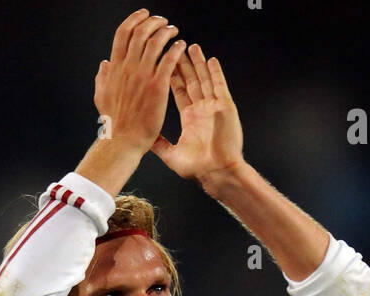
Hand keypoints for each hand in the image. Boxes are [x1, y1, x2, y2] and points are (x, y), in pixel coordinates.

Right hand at [94, 9, 185, 156]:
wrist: (122, 141)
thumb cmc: (114, 124)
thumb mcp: (101, 97)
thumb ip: (102, 78)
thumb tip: (104, 64)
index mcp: (115, 68)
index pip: (123, 33)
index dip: (134, 20)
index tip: (144, 15)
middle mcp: (128, 68)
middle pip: (140, 32)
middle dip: (153, 21)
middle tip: (162, 21)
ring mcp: (143, 76)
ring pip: (156, 41)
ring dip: (166, 31)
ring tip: (173, 31)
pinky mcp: (157, 86)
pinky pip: (169, 59)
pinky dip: (176, 48)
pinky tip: (181, 46)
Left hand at [152, 44, 244, 187]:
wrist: (217, 173)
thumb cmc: (198, 169)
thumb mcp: (172, 155)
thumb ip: (159, 143)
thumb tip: (144, 137)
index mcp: (190, 119)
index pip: (179, 92)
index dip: (173, 77)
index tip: (164, 63)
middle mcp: (202, 111)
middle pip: (191, 81)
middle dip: (184, 65)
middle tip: (175, 47)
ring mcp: (214, 107)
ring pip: (205, 80)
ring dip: (198, 64)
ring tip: (191, 47)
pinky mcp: (225, 107)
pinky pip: (220, 86)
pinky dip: (216, 72)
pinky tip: (210, 60)